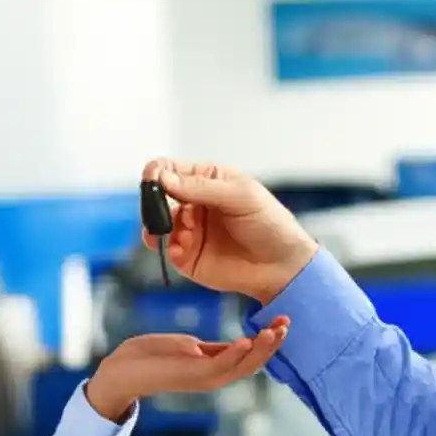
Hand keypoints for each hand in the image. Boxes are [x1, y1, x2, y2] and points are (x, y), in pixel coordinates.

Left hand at [85, 316, 290, 421]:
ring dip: (261, 349)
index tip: (283, 320)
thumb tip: (235, 344)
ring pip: (242, 366)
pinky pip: (219, 365)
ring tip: (275, 330)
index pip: (251, 356)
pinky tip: (247, 338)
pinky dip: (235, 353)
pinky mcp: (191, 375)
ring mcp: (204, 378)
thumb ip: (212, 349)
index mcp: (215, 368)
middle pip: (253, 364)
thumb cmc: (151, 357)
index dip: (269, 341)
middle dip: (272, 345)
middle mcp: (214, 377)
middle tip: (287, 323)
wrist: (121, 370)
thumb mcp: (189, 347)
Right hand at [141, 159, 318, 303]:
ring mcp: (188, 229)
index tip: (153, 180)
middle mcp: (193, 203)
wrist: (282, 266)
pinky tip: (178, 247)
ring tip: (168, 230)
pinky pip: (164, 248)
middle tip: (157, 208)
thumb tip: (164, 179)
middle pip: (157, 195)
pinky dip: (164, 246)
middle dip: (153, 200)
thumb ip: (201, 188)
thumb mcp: (240, 196)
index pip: (171, 169)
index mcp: (207, 180)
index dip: (157, 172)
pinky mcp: (186, 255)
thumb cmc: (270, 224)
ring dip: (156, 224)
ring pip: (156, 221)